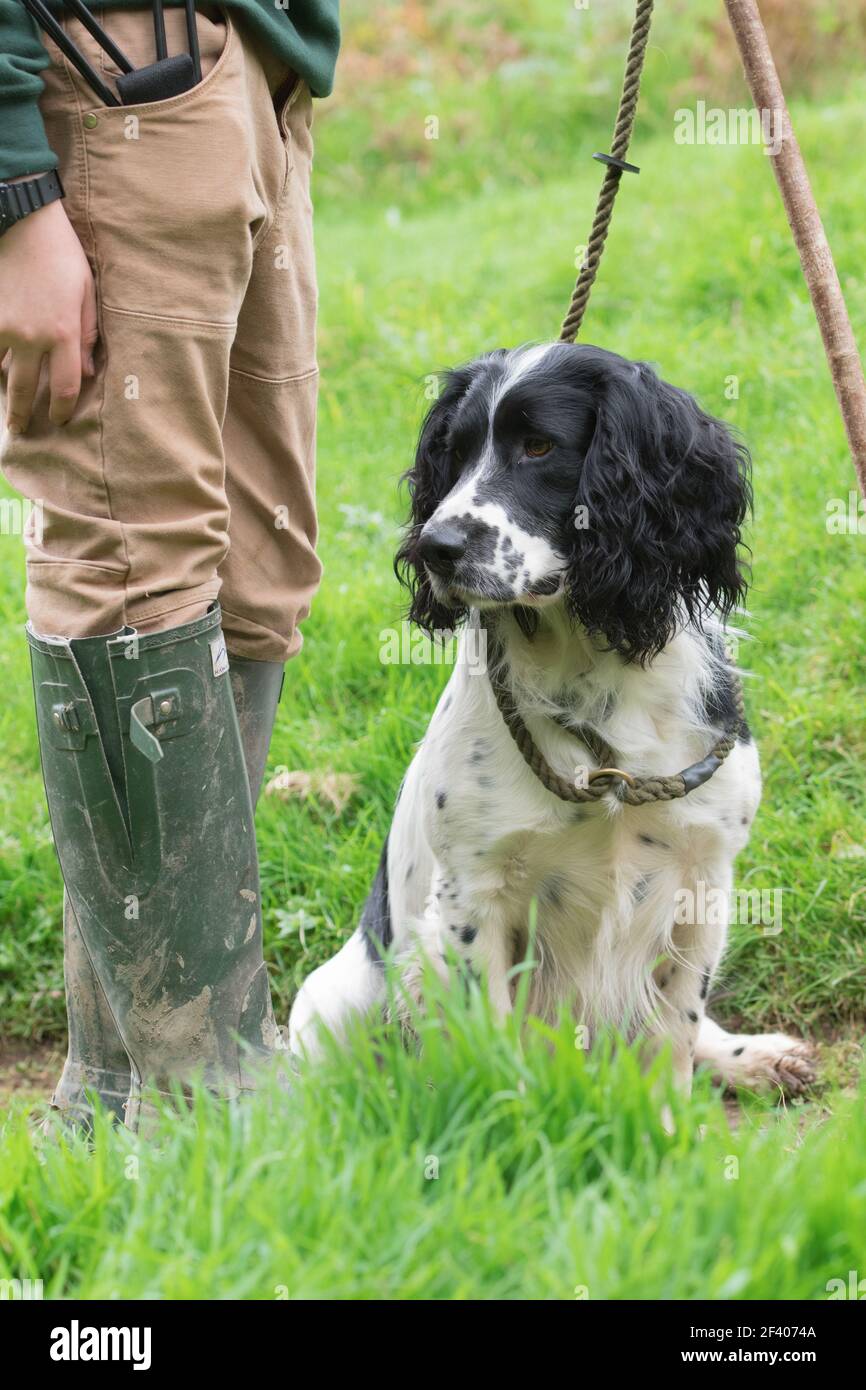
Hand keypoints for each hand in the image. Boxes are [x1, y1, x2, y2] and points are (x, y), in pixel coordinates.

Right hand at [0, 195, 97, 433]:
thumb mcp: (87, 293)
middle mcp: (32, 337)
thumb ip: (88, 335)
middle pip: (27, 390)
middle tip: (20, 430)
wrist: (22, 222)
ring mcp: (4, 327)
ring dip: (1, 392)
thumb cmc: (62, 255)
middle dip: (23, 415)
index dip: (63, 410)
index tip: (60, 421)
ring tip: (3, 407)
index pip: (66, 387)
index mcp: (64, 333)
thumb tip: (87, 373)